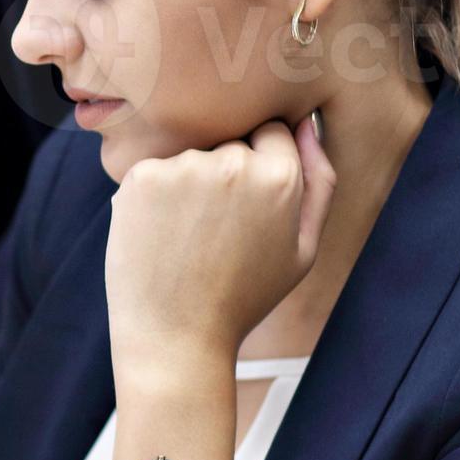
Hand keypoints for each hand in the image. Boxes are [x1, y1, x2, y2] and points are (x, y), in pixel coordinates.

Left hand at [107, 115, 337, 379]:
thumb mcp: (303, 248)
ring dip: (188, 184)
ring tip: (188, 240)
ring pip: (189, 155)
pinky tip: (161, 237)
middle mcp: (232, 161)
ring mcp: (182, 167)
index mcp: (280, 175)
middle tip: (217, 233)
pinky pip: (154, 170)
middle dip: (225, 173)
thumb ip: (319, 180)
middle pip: (229, 140)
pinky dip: (155, 197)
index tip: (248, 205)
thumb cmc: (245, 296)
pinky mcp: (140, 177)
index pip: (272, 132)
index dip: (261, 167)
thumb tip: (307, 121)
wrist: (176, 337)